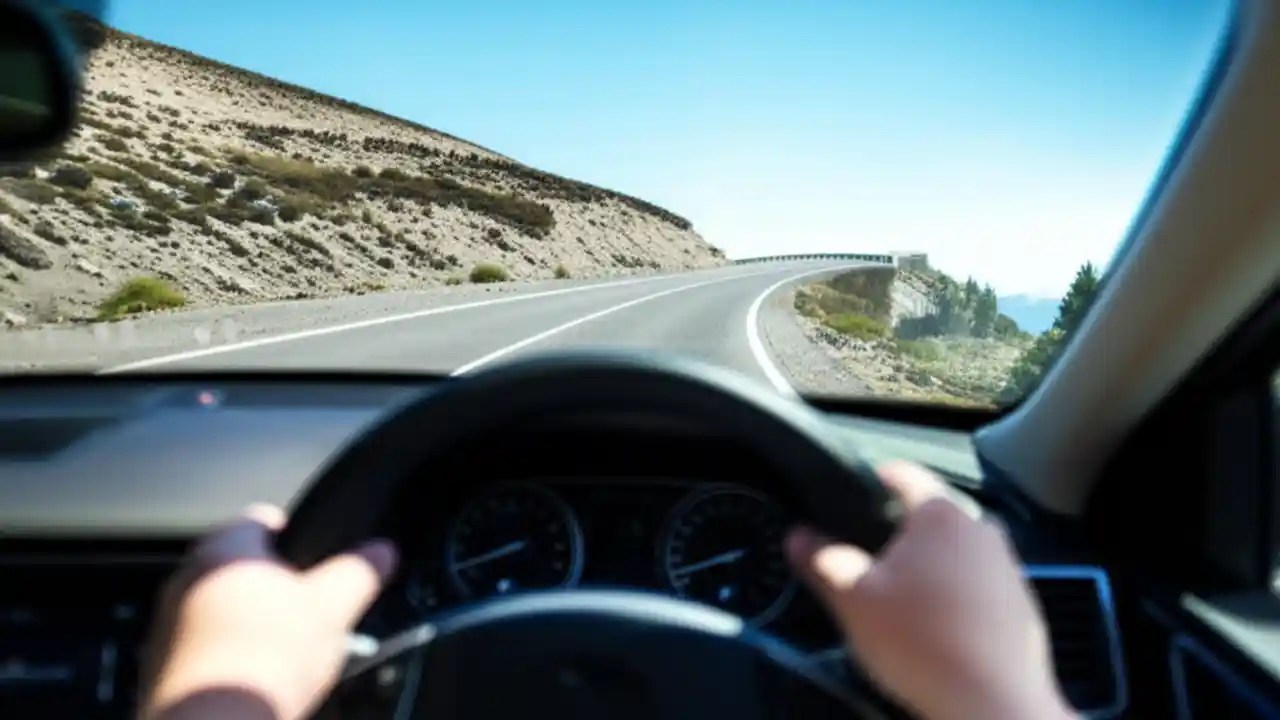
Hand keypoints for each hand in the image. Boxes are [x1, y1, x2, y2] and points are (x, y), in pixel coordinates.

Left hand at [139, 504, 397, 719]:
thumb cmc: (267, 658)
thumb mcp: (334, 608)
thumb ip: (360, 571)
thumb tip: (381, 551)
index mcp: (227, 548)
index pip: (263, 517)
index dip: (295, 534)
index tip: (312, 559)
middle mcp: (187, 576)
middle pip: (241, 565)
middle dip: (273, 584)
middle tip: (306, 612)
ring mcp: (168, 621)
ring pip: (219, 605)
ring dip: (246, 620)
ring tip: (281, 650)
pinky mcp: (160, 662)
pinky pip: (202, 646)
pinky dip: (226, 654)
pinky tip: (253, 675)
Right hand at [786, 461, 1077, 719]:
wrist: (994, 704)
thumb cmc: (922, 643)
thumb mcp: (854, 600)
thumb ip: (822, 560)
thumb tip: (798, 537)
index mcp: (941, 514)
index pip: (904, 474)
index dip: (876, 476)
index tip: (859, 485)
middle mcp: (982, 529)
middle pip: (934, 515)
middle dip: (904, 531)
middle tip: (873, 557)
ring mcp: (1009, 566)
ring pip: (959, 551)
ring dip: (934, 565)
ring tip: (905, 596)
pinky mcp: (1022, 603)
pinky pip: (981, 585)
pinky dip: (959, 595)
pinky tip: (939, 624)